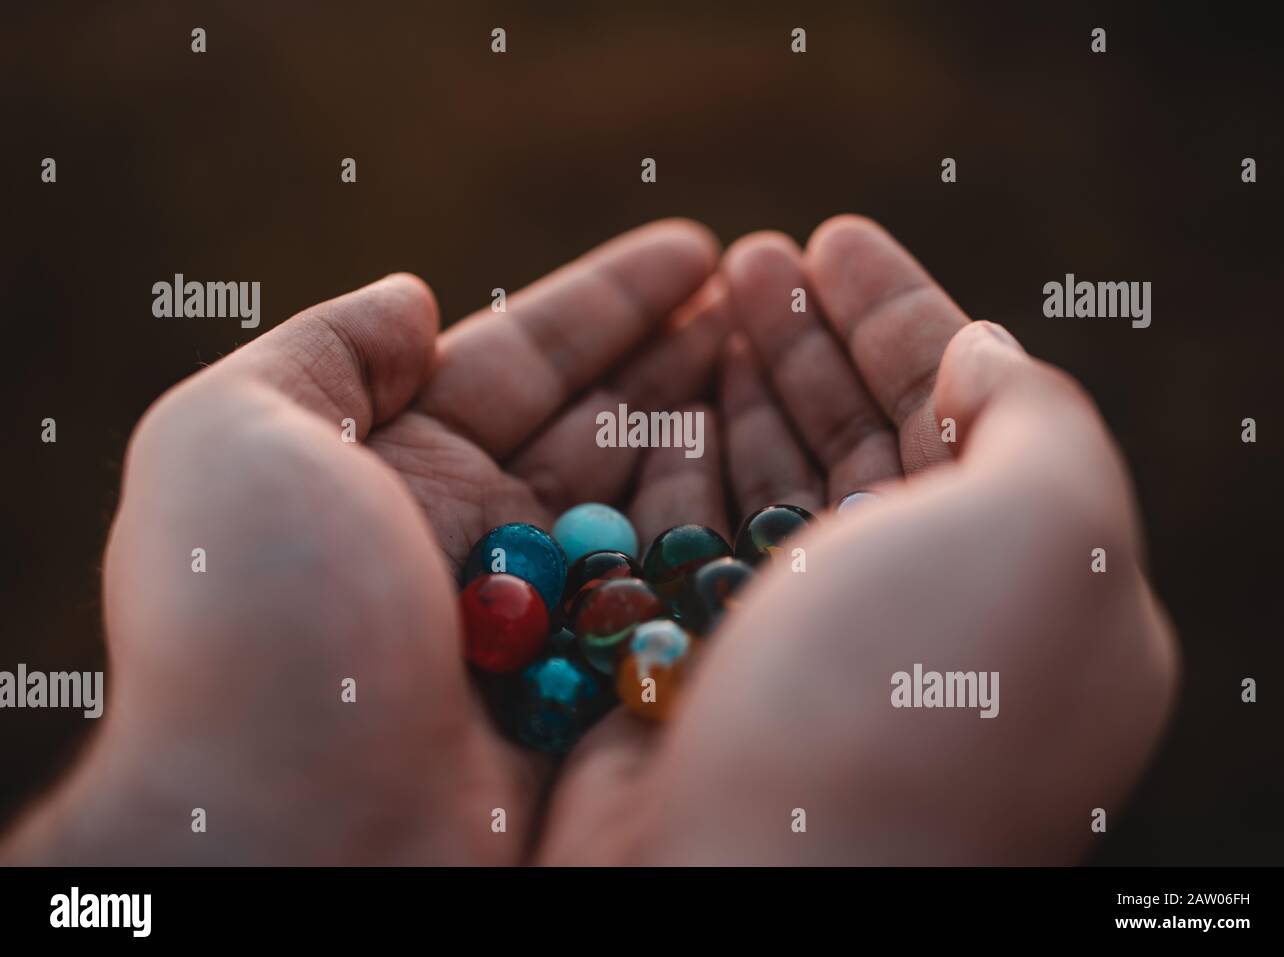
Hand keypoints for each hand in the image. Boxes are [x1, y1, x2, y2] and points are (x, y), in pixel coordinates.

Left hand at [0, 220, 728, 863]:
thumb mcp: (229, 445)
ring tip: (789, 359)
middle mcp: (475, 546)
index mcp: (392, 477)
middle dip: (681, 355)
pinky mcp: (601, 698)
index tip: (693, 250)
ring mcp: (546, 625)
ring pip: (651, 505)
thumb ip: (320, 355)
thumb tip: (415, 299)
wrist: (294, 845)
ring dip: (720, 430)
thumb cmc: (259, 630)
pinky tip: (778, 471)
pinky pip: (677, 594)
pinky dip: (727, 533)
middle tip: (770, 294)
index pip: (520, 364)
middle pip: (601, 425)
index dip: (607, 302)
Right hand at [538, 217, 1178, 864]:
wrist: (748, 891)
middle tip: (752, 256)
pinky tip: (652, 403)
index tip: (834, 238)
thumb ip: (1040, 417)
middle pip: (863, 439)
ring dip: (740, 389)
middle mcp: (916, 622)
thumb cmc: (913, 704)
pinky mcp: (703, 671)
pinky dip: (672, 466)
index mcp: (1024, 587)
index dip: (903, 314)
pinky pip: (691, 541)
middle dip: (811, 339)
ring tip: (702, 304)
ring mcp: (803, 652)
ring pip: (772, 484)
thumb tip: (979, 354)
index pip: (969, 411)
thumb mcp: (1048, 533)